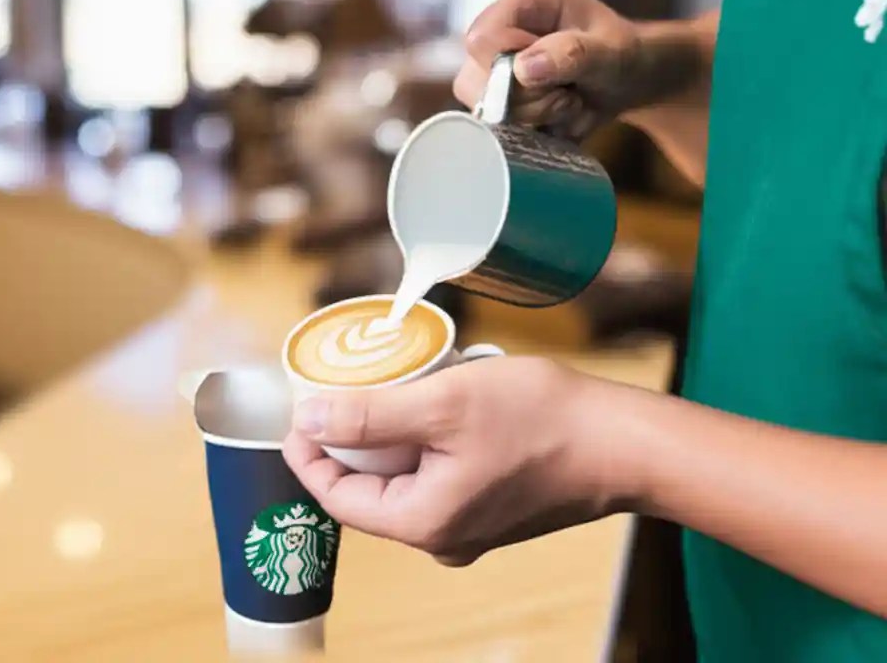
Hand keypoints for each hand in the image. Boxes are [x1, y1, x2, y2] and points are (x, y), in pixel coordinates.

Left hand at [282, 357, 633, 565]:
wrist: (624, 441)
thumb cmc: (543, 420)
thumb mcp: (442, 403)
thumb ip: (368, 416)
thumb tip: (308, 421)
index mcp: (422, 523)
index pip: (336, 496)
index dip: (308, 453)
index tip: (300, 409)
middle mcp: (442, 538)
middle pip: (367, 489)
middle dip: (350, 438)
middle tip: (345, 386)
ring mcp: (469, 526)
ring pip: (402, 479)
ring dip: (389, 435)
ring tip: (392, 386)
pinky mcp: (490, 508)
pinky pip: (435, 477)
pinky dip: (424, 442)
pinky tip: (434, 403)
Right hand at [454, 0, 647, 139]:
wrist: (628, 84)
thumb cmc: (623, 56)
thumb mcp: (612, 52)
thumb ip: (573, 54)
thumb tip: (523, 69)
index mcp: (523, 6)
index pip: (482, 40)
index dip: (512, 64)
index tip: (554, 70)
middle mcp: (498, 36)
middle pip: (476, 81)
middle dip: (528, 99)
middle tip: (568, 93)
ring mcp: (490, 72)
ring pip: (485, 111)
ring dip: (533, 118)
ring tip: (566, 104)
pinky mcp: (495, 102)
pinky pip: (496, 130)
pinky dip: (531, 133)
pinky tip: (555, 119)